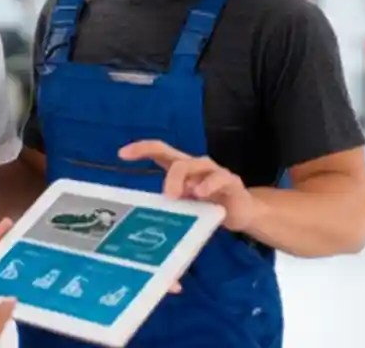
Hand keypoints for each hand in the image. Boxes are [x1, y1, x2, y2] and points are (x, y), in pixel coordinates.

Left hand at [119, 140, 258, 232]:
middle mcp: (197, 166)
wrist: (242, 212)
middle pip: (178, 158)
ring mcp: (215, 172)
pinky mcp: (231, 181)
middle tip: (167, 196)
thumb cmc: (208, 207)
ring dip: (186, 177)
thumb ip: (169, 206)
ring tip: (178, 195)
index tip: (122, 154)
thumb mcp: (185, 207)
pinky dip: (210, 184)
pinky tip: (202, 194)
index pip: (160, 151)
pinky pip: (221, 178)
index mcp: (182, 169)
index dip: (142, 149)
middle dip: (169, 174)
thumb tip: (144, 215)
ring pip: (199, 164)